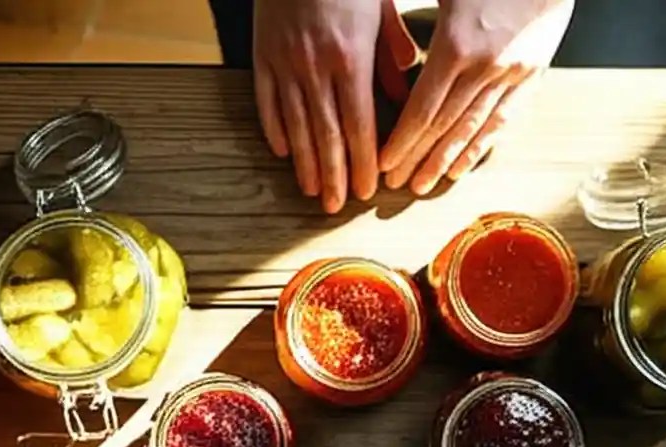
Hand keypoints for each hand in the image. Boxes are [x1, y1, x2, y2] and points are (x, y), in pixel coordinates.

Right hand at [253, 0, 381, 213]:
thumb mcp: (380, 9)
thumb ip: (391, 54)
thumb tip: (403, 97)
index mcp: (351, 58)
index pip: (360, 125)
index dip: (364, 162)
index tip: (370, 190)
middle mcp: (316, 68)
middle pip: (327, 135)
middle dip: (335, 176)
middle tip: (338, 207)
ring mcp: (284, 64)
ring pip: (296, 126)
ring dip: (305, 163)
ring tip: (312, 191)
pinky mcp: (261, 56)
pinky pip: (266, 102)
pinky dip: (274, 128)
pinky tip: (283, 152)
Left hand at [378, 0, 571, 195]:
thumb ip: (405, 18)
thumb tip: (379, 42)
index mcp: (456, 45)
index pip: (423, 108)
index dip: (402, 141)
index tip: (384, 164)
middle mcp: (485, 66)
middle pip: (444, 125)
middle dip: (416, 158)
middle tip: (395, 185)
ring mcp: (512, 73)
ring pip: (473, 129)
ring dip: (446, 160)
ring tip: (424, 184)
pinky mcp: (532, 74)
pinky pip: (503, 119)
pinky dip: (481, 146)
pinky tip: (462, 166)